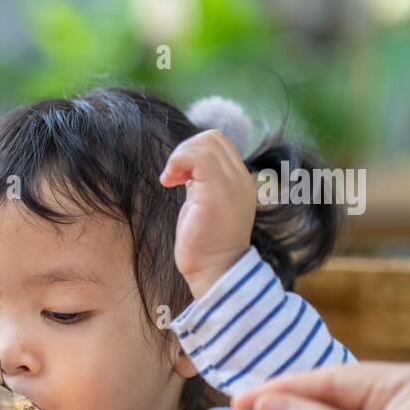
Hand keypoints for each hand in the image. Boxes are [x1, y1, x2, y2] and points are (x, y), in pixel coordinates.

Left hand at [160, 129, 257, 298]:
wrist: (215, 271)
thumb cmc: (203, 244)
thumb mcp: (203, 204)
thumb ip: (200, 183)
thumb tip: (184, 167)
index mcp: (239, 181)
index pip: (219, 144)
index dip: (193, 151)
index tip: (178, 176)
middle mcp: (241, 179)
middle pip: (213, 138)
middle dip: (184, 151)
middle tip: (173, 179)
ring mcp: (232, 184)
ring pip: (207, 142)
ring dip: (179, 157)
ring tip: (171, 181)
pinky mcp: (218, 192)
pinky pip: (200, 157)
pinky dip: (178, 162)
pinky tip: (169, 182)